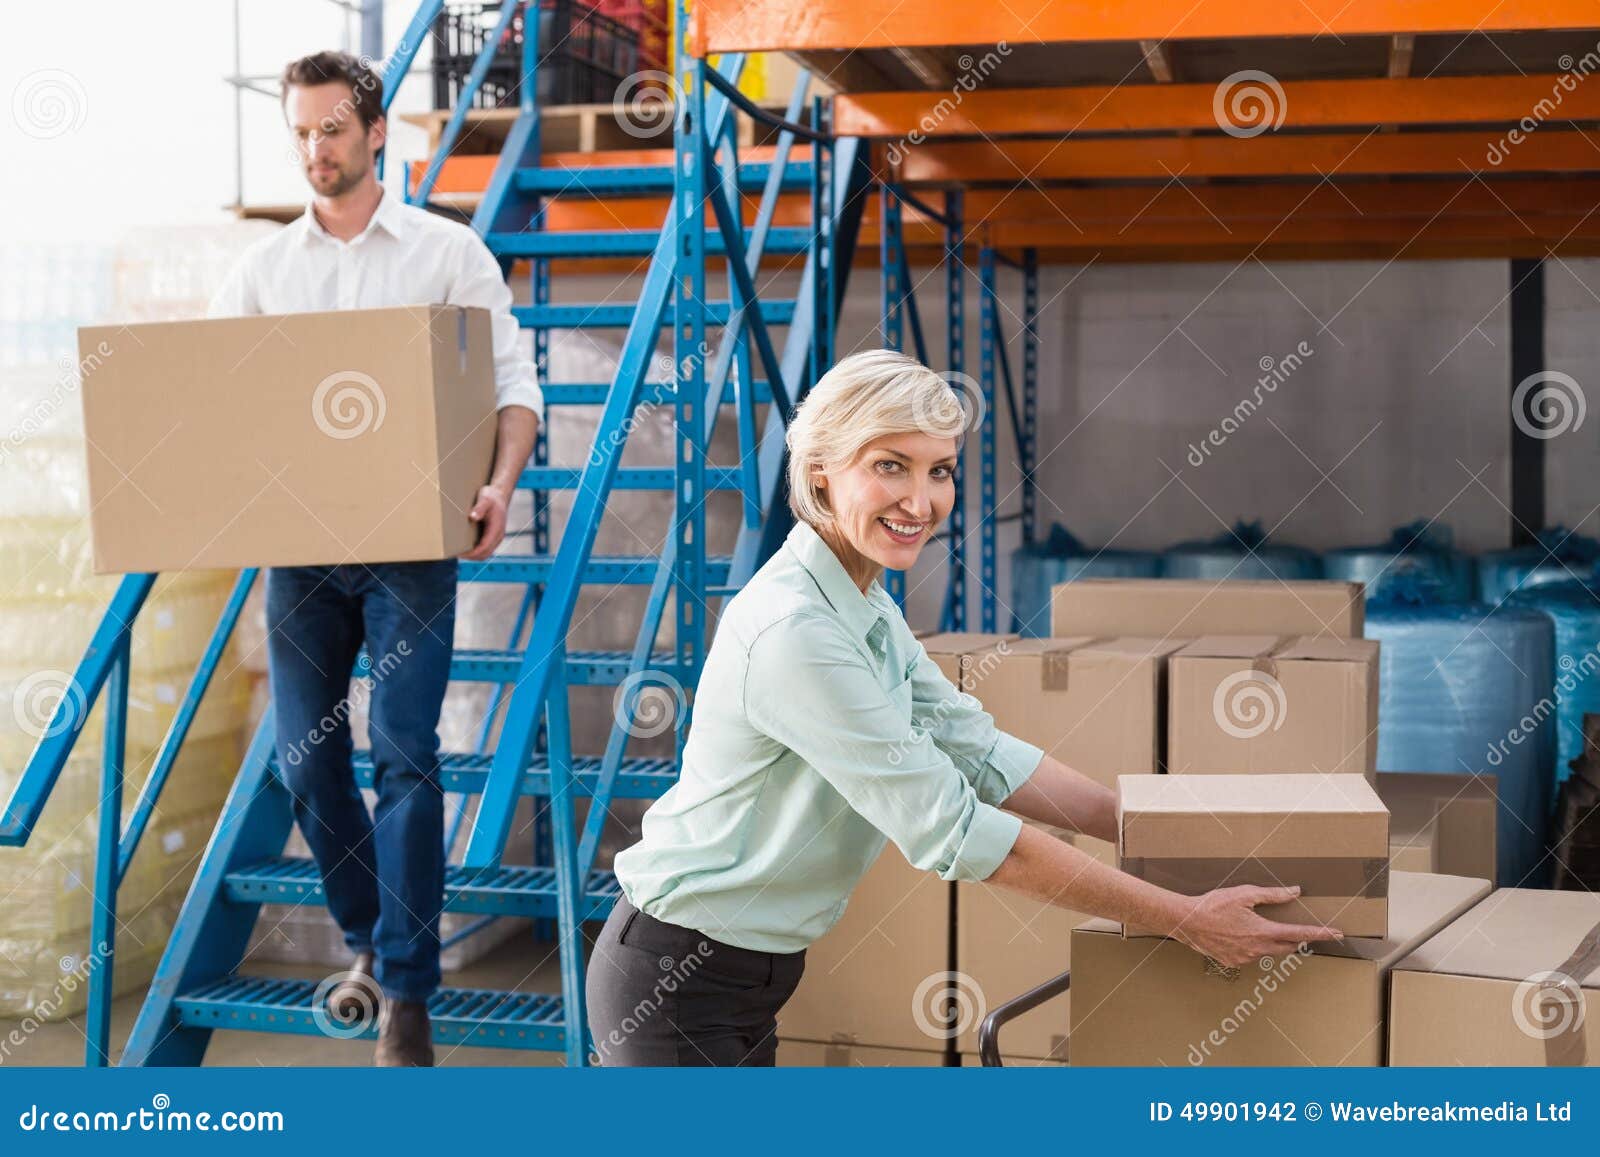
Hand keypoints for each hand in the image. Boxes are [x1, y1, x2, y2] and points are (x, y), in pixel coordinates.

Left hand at [459, 485, 508, 560]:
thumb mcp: (485, 499)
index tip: (461, 552)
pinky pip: (485, 549)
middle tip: (456, 554)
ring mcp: (496, 538)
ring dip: (474, 556)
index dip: (473, 552)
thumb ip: (480, 508)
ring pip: (485, 554)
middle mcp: (498, 535)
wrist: (500, 496)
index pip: (485, 547)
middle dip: (471, 556)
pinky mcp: (493, 537)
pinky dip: (476, 552)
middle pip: (485, 554)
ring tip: (460, 553)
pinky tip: (466, 548)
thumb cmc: (491, 497)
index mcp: (497, 528)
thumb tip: (473, 517)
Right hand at [1169, 885, 1342, 966]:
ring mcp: (1245, 959)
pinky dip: (1251, 946)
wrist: (1186, 922)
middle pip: (1288, 946)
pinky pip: (1251, 956)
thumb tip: (1294, 891)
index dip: (1321, 934)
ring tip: (1252, 926)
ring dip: (1269, 941)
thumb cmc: (1213, 905)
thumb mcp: (1244, 894)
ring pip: (1268, 951)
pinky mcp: (1233, 963)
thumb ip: (1272, 895)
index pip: (1300, 934)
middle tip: (1291, 928)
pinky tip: (1237, 935)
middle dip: (1294, 938)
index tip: (1337, 934)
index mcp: (1263, 931)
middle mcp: (1258, 949)